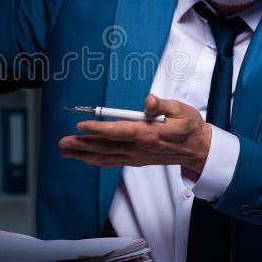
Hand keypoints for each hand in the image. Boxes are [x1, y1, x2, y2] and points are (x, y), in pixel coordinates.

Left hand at [58, 94, 211, 175]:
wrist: (198, 149)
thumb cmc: (189, 127)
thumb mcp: (182, 110)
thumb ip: (162, 105)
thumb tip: (148, 101)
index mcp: (149, 134)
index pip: (119, 131)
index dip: (99, 128)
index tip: (81, 123)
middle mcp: (140, 148)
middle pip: (106, 147)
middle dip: (82, 144)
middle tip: (62, 142)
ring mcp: (136, 156)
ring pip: (105, 157)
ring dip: (83, 154)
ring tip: (65, 151)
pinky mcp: (135, 160)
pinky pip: (111, 161)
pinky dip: (95, 160)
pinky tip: (82, 157)